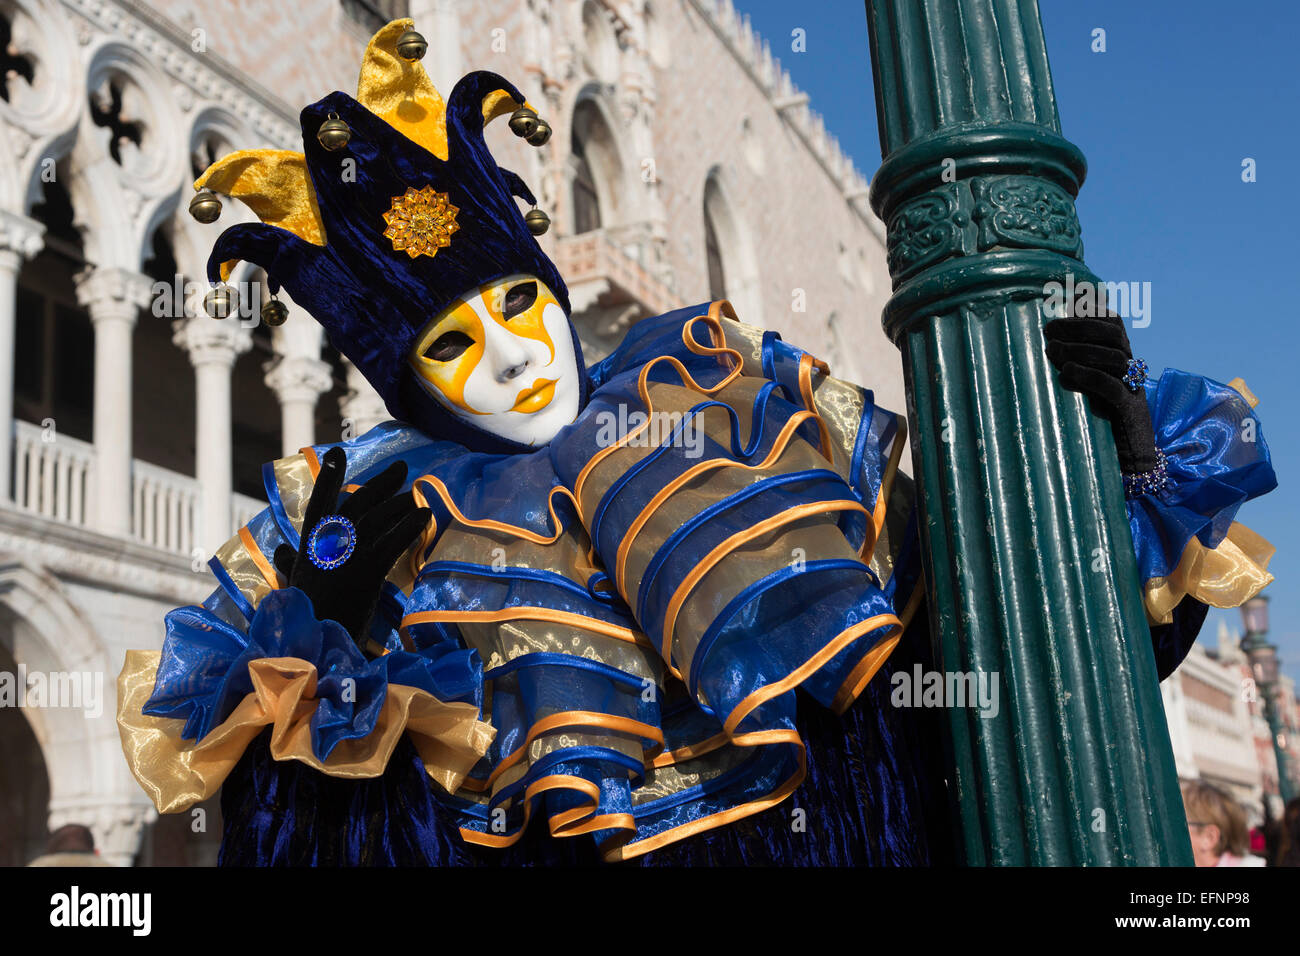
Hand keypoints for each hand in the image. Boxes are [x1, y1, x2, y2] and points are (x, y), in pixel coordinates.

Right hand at [273, 446, 430, 644]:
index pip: (320, 502)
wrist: (312, 646)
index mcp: (309, 545)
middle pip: (357, 502)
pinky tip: (424, 515)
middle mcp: (327, 544)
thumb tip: (283, 549)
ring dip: (400, 504)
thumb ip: (290, 564)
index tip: (338, 453)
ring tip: (416, 496)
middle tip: (401, 468)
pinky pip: (393, 541)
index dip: (330, 477)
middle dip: (380, 482)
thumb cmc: (306, 617)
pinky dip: (410, 526)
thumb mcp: (293, 585)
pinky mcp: (367, 572)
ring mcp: (347, 556)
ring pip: (377, 518)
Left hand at [1043, 311, 1158, 474]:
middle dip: (1079, 327)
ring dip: (1080, 349)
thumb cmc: (1101, 423)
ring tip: (1051, 351)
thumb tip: (1041, 346)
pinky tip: (1067, 373)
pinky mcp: (1130, 411)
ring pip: (1114, 357)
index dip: (1092, 308)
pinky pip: (1114, 387)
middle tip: (1048, 331)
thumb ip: (1073, 366)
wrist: (1131, 461)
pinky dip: (1090, 376)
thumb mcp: (1086, 388)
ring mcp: (1133, 388)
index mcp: (1121, 357)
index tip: (1063, 303)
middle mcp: (1131, 368)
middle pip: (1113, 333)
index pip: (1113, 321)